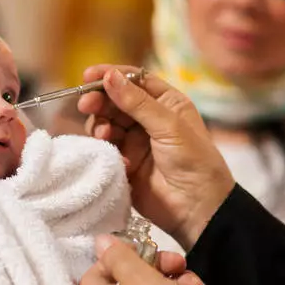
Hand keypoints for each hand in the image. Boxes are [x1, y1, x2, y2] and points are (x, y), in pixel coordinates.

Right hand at [78, 65, 234, 248]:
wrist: (198, 209)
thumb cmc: (194, 161)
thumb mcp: (169, 126)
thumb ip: (137, 102)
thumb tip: (109, 76)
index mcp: (166, 103)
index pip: (134, 80)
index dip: (111, 75)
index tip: (88, 75)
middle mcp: (148, 119)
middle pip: (115, 100)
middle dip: (99, 101)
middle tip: (86, 105)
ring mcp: (135, 141)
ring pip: (106, 123)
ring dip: (100, 126)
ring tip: (104, 136)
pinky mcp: (124, 162)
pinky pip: (105, 148)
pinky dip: (105, 149)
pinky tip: (118, 160)